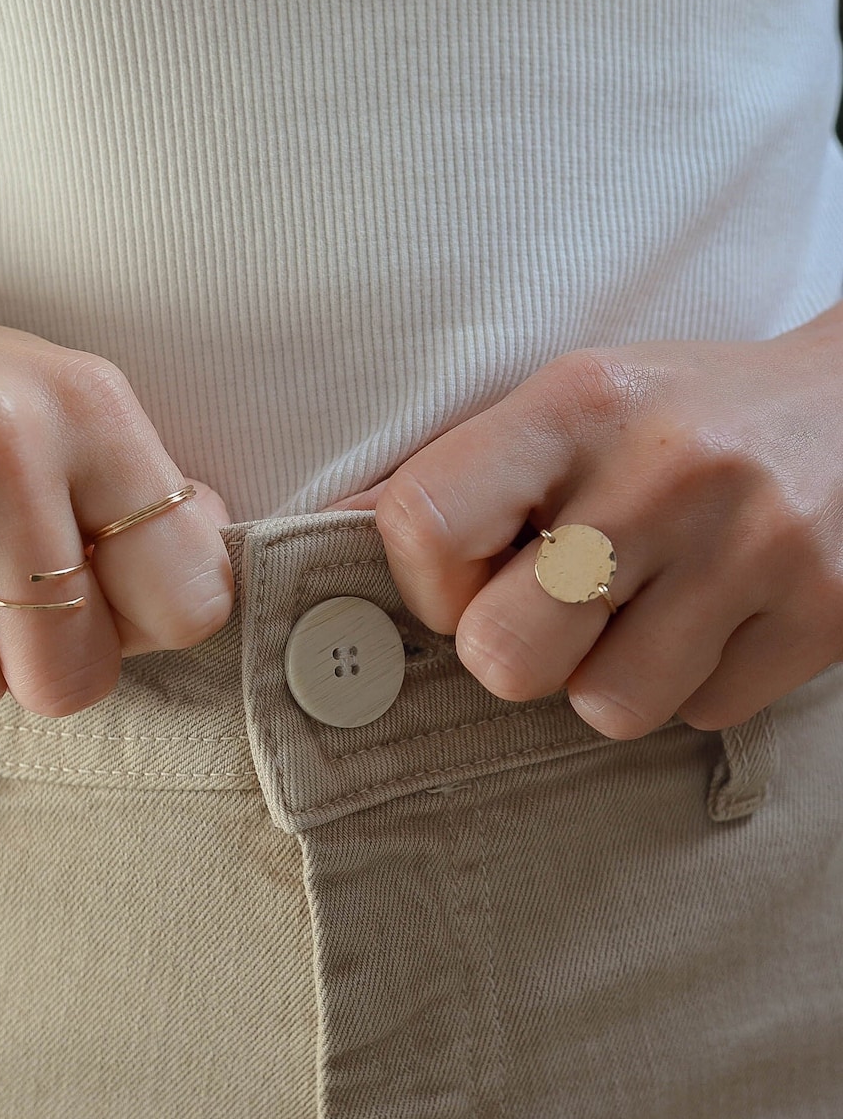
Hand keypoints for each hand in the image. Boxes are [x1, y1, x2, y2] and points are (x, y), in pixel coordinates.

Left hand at [319, 310, 842, 738]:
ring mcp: (753, 548)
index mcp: (577, 402)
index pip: (425, 527)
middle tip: (558, 609)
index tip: (466, 581)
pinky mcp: (821, 615)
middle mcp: (664, 472)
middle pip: (506, 656)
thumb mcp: (572, 402)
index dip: (424, 588)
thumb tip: (326, 529)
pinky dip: (696, 684)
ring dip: (612, 679)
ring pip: (607, 709)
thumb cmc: (681, 415)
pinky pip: (701, 716)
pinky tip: (718, 614)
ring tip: (647, 609)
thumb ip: (464, 472)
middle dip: (518, 653)